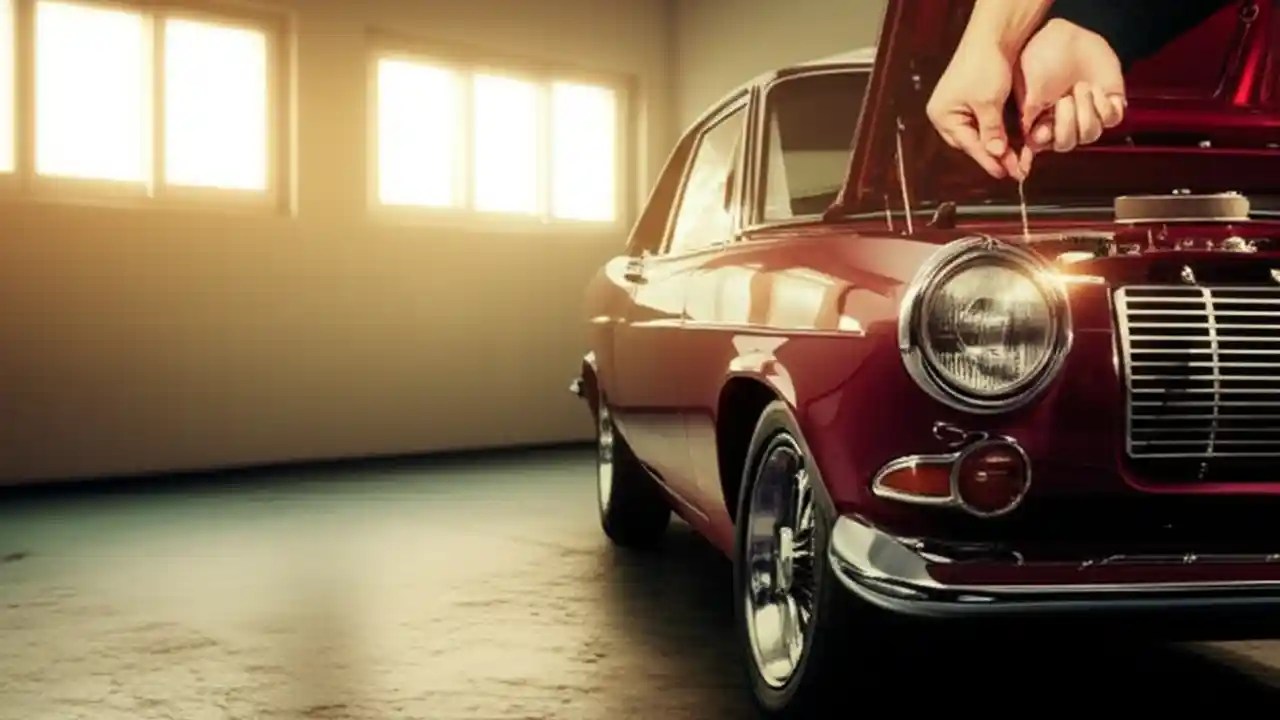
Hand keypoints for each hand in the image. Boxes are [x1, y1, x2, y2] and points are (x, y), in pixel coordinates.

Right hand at [926, 39, 1023, 179]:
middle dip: (993, 155)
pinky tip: (1010, 140)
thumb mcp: (989, 102)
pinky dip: (997, 132)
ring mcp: (958, 107)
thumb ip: (992, 131)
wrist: (993, 36)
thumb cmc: (984, 64)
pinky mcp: (972, 100)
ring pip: (978, 135)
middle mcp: (947, 113)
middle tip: (1014, 168)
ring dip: (996, 145)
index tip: (1006, 173)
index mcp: (943, 115)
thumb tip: (996, 155)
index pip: (969, 144)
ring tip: (1015, 158)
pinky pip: (983, 123)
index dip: (989, 160)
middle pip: (971, 142)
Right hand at [1015, 19, 1125, 172]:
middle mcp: (1063, 122)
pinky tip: (1096, 89)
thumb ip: (1028, 118)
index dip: (1043, 144)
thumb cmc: (1041, 58)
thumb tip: (1028, 144)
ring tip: (1080, 87)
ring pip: (1090, 134)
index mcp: (1040, 123)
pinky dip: (1104, 106)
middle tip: (1064, 100)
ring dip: (1086, 112)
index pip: (1041, 146)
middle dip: (1067, 124)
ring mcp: (1087, 115)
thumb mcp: (1028, 90)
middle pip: (1067, 143)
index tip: (1043, 132)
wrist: (1066, 36)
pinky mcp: (1109, 105)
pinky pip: (1111, 120)